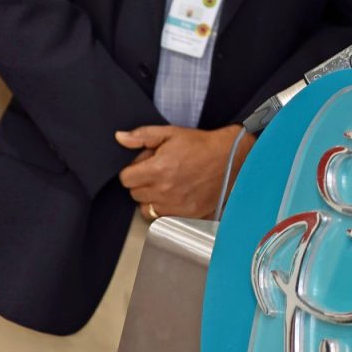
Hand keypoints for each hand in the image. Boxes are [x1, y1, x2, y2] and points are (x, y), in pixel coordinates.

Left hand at [114, 124, 253, 219]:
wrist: (231, 158)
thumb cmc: (201, 146)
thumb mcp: (170, 133)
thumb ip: (142, 136)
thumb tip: (120, 138)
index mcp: (158, 169)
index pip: (126, 179)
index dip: (133, 170)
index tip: (143, 166)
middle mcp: (165, 190)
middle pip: (135, 194)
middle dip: (142, 182)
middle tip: (158, 172)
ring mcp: (177, 205)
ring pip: (147, 208)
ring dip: (152, 197)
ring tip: (167, 185)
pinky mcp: (188, 215)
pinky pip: (163, 217)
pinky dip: (166, 208)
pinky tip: (176, 195)